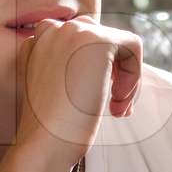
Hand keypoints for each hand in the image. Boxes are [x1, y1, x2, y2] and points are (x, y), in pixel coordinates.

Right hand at [12, 15, 141, 165]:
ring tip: (117, 108)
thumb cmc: (53, 127)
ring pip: (120, 43)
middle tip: (115, 107)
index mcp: (38, 41)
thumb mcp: (58, 88)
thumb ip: (75, 65)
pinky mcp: (97, 39)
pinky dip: (134, 74)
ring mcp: (73, 31)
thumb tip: (111, 60)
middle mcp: (52, 29)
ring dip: (127, 77)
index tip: (101, 101)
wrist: (44, 142)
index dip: (100, 70)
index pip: (83, 42)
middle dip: (115, 73)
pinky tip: (118, 101)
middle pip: (103, 39)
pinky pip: (133, 45)